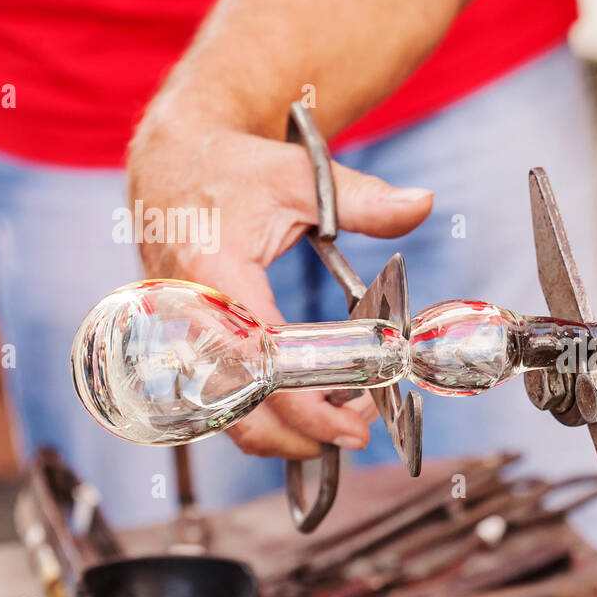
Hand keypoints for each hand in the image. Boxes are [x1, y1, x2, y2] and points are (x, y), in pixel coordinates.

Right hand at [127, 118, 433, 459]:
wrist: (171, 162)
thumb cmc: (235, 170)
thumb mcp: (299, 176)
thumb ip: (364, 199)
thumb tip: (424, 204)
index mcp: (214, 275)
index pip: (261, 363)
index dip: (306, 405)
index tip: (350, 427)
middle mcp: (188, 314)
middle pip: (236, 409)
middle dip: (299, 434)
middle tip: (356, 433)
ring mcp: (178, 334)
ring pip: (224, 414)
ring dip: (284, 429)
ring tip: (341, 417)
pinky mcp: (182, 343)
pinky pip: (218, 397)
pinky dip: (262, 412)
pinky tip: (307, 400)